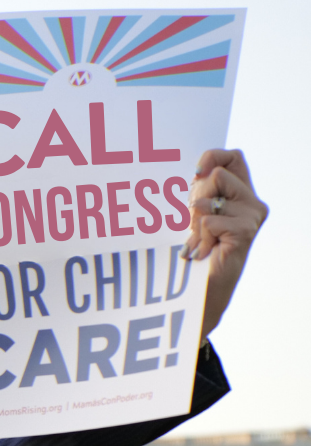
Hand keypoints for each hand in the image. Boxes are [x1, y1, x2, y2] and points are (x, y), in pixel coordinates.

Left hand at [183, 149, 268, 336]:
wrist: (202, 288)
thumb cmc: (195, 250)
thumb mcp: (195, 215)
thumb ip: (201, 192)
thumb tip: (198, 171)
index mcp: (242, 193)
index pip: (233, 157)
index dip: (213, 157)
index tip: (194, 174)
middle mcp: (252, 202)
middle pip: (217, 174)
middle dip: (196, 197)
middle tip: (194, 224)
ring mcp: (252, 215)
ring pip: (210, 196)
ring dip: (194, 221)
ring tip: (199, 240)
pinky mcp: (246, 230)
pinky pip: (209, 219)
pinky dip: (199, 236)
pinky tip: (203, 251)